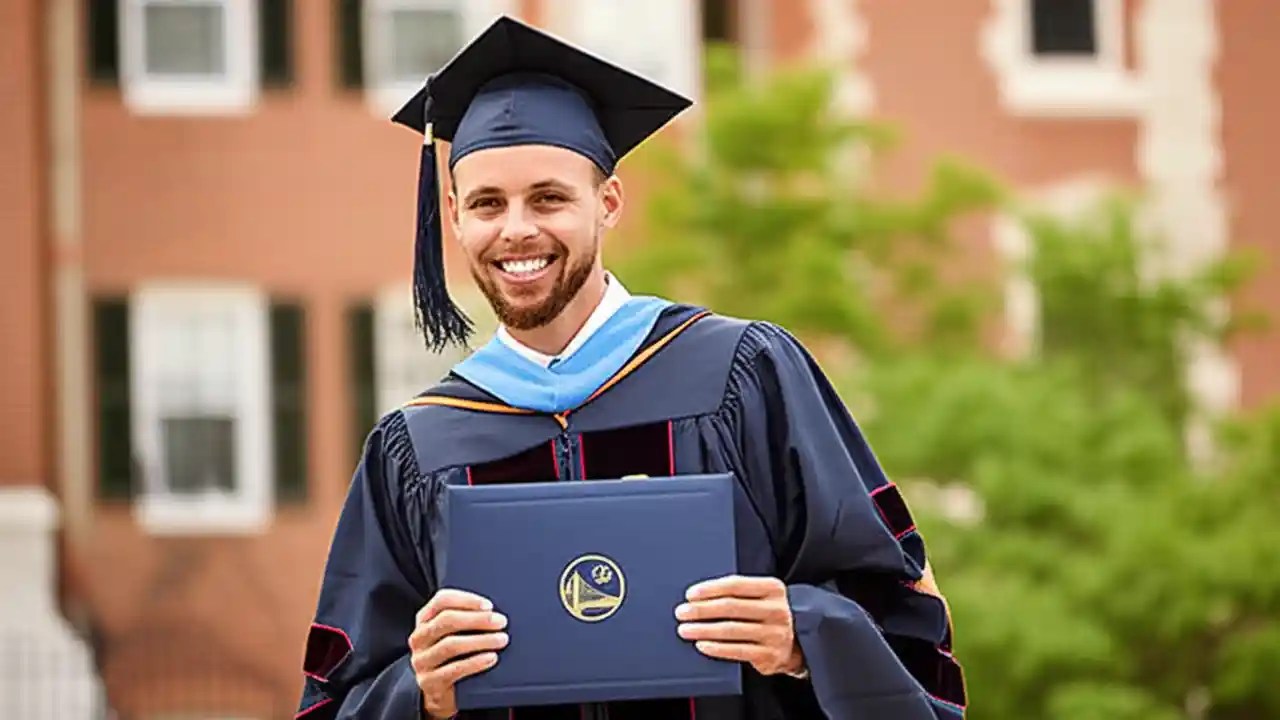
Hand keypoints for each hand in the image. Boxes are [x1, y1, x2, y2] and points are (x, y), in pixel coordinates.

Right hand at [409, 589, 508, 718]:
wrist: (439, 693)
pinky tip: (492, 658)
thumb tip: (494, 613)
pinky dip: (475, 662)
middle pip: (446, 621)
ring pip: (450, 645)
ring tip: (502, 640)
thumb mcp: (454, 634)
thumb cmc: (454, 656)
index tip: (489, 605)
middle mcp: (418, 638)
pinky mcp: (428, 682)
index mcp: (424, 619)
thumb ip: (466, 619)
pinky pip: (454, 669)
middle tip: (501, 622)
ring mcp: (421, 661)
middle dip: (477, 619)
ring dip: (480, 640)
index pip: (442, 600)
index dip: (466, 600)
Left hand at [675, 575, 804, 676]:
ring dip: (703, 630)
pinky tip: (702, 644)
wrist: (799, 642)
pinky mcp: (769, 655)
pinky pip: (737, 650)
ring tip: (686, 629)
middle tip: (682, 612)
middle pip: (731, 607)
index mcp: (773, 589)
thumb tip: (699, 597)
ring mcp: (774, 634)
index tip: (690, 595)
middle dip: (701, 610)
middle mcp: (776, 610)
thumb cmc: (769, 614)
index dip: (710, 589)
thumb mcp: (762, 596)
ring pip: (731, 630)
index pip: (735, 585)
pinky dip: (716, 648)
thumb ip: (738, 592)